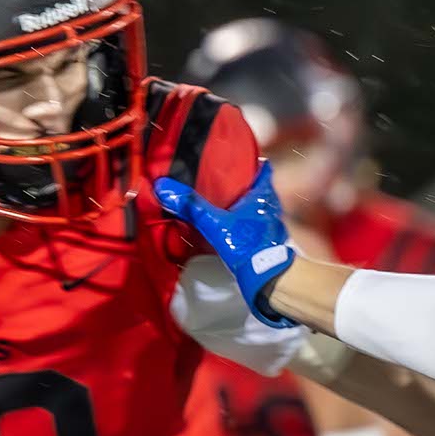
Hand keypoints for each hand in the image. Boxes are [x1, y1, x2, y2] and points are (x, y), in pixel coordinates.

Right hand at [152, 167, 296, 322]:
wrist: (269, 279)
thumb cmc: (247, 245)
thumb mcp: (215, 223)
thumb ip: (192, 206)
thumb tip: (164, 187)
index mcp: (263, 197)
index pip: (264, 171)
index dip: (255, 162)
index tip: (241, 156)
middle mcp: (270, 208)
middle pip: (260, 189)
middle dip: (246, 184)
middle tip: (227, 179)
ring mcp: (271, 227)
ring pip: (258, 209)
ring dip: (246, 205)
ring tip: (226, 201)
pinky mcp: (266, 243)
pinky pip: (255, 226)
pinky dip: (245, 224)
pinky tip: (230, 227)